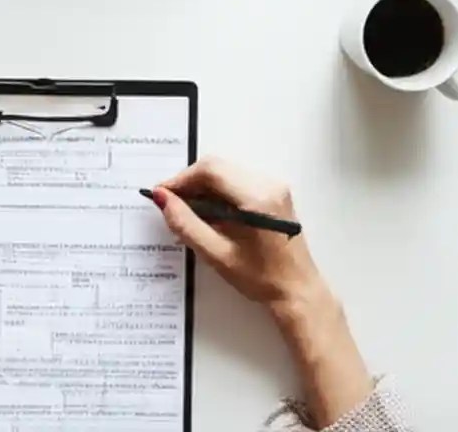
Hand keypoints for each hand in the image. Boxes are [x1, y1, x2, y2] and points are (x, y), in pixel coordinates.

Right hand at [146, 156, 325, 314]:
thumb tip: (162, 198)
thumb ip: (186, 224)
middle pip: (217, 167)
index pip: (210, 170)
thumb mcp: (216, 254)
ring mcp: (274, 186)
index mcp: (258, 198)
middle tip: (170, 206)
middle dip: (189, 183)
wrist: (297, 290)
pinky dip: (216, 193)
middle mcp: (269, 184)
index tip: (160, 196)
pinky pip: (236, 181)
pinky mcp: (273, 192)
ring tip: (187, 214)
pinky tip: (208, 215)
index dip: (180, 180)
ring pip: (225, 172)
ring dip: (202, 188)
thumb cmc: (260, 278)